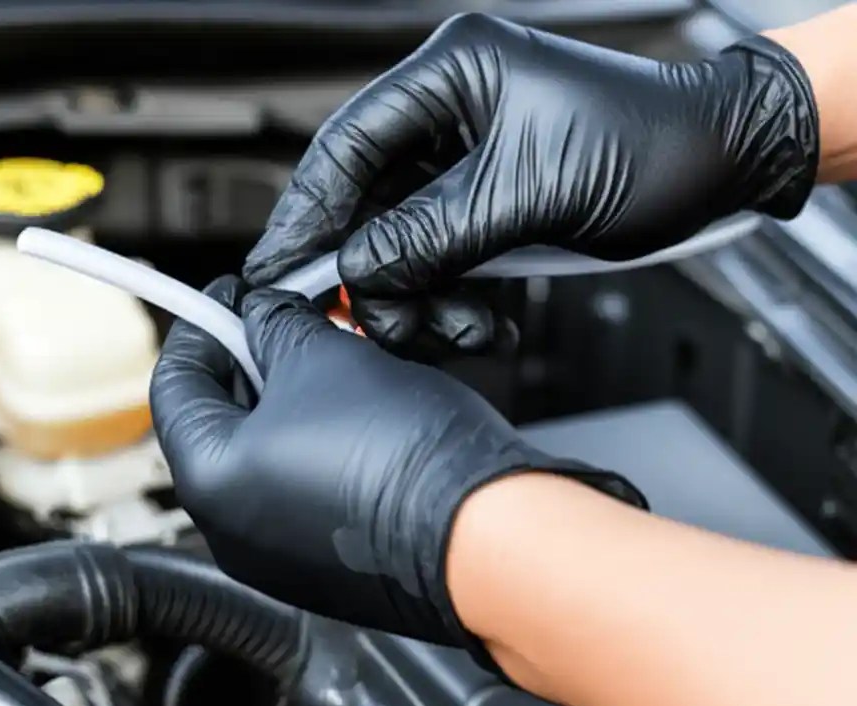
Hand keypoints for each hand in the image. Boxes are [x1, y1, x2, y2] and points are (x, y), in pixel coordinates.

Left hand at [149, 277, 644, 664]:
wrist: (491, 536)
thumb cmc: (406, 457)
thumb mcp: (323, 355)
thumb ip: (274, 324)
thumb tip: (261, 312)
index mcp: (209, 480)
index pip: (173, 384)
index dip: (202, 325)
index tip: (230, 295)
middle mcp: (231, 530)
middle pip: (218, 420)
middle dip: (254, 359)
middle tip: (289, 320)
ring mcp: (278, 555)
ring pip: (265, 453)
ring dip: (292, 398)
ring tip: (335, 358)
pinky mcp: (328, 567)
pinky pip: (303, 489)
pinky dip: (320, 442)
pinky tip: (361, 410)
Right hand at [243, 13, 817, 359]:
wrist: (726, 162)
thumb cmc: (650, 146)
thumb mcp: (526, 196)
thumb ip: (429, 236)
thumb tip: (355, 271)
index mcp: (451, 73)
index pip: (348, 144)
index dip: (308, 212)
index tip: (281, 268)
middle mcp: (451, 108)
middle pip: (370, 199)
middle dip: (373, 270)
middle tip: (372, 322)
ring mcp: (470, 155)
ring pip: (403, 237)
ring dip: (419, 295)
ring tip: (454, 330)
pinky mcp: (489, 197)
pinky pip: (443, 253)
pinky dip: (452, 295)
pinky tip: (478, 322)